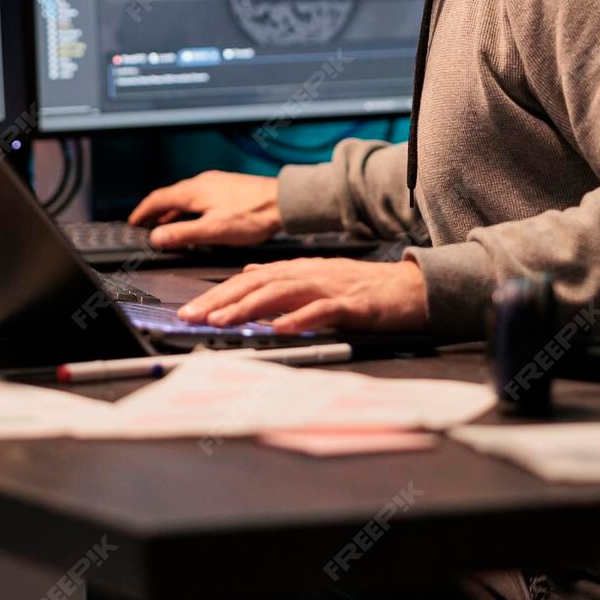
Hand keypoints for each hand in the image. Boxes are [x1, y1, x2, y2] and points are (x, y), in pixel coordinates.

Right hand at [128, 170, 282, 249]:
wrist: (284, 201)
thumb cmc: (252, 215)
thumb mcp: (214, 231)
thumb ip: (183, 234)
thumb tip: (156, 238)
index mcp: (194, 191)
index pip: (158, 199)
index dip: (142, 211)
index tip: (133, 222)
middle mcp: (202, 182)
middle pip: (170, 195)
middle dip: (154, 210)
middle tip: (144, 223)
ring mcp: (215, 183)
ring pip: (185, 195)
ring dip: (171, 209)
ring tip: (165, 223)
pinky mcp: (228, 187)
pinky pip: (199, 196)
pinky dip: (188, 207)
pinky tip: (196, 217)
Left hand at [178, 254, 429, 334]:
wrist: (410, 287)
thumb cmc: (363, 287)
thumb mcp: (316, 275)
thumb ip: (281, 276)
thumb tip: (247, 274)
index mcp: (296, 270)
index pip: (247, 281)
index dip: (216, 295)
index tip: (188, 311)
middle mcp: (308, 275)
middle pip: (256, 285)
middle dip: (220, 301)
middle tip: (191, 317)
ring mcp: (329, 288)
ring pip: (281, 294)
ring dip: (248, 308)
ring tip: (223, 321)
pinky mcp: (351, 305)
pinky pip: (322, 311)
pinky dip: (299, 319)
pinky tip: (280, 328)